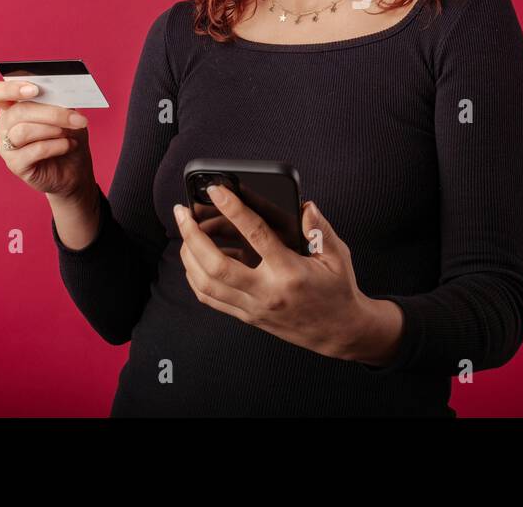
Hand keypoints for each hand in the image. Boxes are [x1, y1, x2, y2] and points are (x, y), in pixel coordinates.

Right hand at [0, 79, 94, 198]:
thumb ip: (59, 101)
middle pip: (18, 111)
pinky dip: (56, 146)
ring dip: (52, 130)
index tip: (34, 89)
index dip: (10, 88)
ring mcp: (6, 145)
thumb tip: (62, 92)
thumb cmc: (67, 136)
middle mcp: (3, 124)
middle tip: (76, 118)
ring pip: (23, 131)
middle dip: (51, 113)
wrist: (74, 169)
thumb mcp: (67, 114)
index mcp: (11, 105)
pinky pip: (34, 150)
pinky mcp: (14, 164)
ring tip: (69, 133)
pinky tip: (68, 145)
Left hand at [173, 184, 383, 361]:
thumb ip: (318, 228)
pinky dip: (195, 277)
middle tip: (182, 213)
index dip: (233, 209)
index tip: (217, 191)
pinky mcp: (247, 317)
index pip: (256, 235)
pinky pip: (211, 298)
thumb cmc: (338, 290)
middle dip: (192, 236)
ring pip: (207, 284)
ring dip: (188, 256)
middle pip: (216, 265)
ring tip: (184, 232)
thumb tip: (304, 205)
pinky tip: (193, 259)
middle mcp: (267, 291)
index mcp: (290, 271)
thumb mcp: (337, 255)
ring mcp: (254, 307)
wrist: (340, 331)